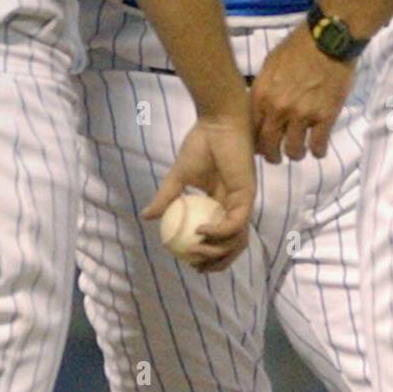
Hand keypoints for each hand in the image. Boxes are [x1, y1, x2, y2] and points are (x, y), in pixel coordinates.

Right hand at [142, 104, 255, 272]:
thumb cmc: (201, 144)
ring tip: (195, 251)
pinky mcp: (246, 196)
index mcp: (222, 203)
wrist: (216, 123)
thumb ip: (166, 197)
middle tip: (196, 268)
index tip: (190, 263)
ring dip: (218, 252)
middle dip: (218, 263)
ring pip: (237, 239)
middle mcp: (235, 206)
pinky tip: (200, 232)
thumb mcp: (178, 177)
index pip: (221, 238)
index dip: (210, 255)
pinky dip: (219, 233)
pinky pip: (234, 223)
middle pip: (234, 245)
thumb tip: (146, 216)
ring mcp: (242, 202)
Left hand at [252, 21, 354, 161]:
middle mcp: (278, 109)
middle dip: (271, 155)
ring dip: (296, 154)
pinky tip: (318, 150)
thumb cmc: (297, 47)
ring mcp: (302, 115)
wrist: (327, 39)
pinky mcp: (325, 117)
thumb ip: (263, 89)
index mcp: (261, 95)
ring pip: (294, 150)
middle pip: (269, 146)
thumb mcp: (270, 65)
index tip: (259, 145)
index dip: (255, 142)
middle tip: (276, 157)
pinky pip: (319, 145)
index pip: (251, 130)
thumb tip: (260, 106)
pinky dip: (318, 151)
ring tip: (299, 152)